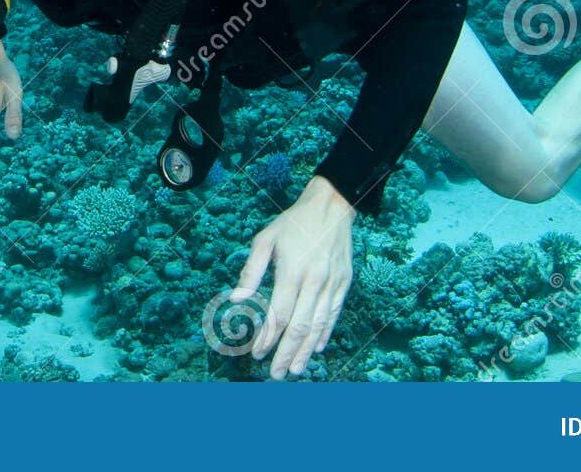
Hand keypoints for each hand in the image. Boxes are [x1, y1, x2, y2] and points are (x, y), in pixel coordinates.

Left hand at [230, 175, 355, 378]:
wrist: (332, 206)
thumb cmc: (293, 223)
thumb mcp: (265, 239)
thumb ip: (251, 271)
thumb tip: (236, 299)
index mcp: (292, 272)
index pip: (279, 314)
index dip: (267, 337)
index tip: (257, 353)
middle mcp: (315, 281)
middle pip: (299, 327)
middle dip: (285, 353)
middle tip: (275, 374)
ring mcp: (332, 284)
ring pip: (318, 325)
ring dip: (305, 351)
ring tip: (294, 369)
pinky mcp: (344, 284)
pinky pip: (334, 314)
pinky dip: (325, 334)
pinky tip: (316, 348)